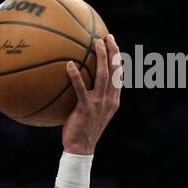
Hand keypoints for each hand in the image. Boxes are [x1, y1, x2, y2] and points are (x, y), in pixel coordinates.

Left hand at [62, 36, 121, 155]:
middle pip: (114, 71)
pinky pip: (81, 88)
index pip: (119, 75)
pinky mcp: (86, 108)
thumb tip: (82, 83)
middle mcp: (109, 100)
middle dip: (113, 51)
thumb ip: (93, 98)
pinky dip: (75, 75)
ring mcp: (99, 104)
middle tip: (107, 37)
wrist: (81, 150)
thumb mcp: (93, 113)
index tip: (113, 43)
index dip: (117, 58)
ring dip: (101, 57)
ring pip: (103, 75)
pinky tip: (69, 64)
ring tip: (96, 42)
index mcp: (113, 100)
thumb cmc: (83, 131)